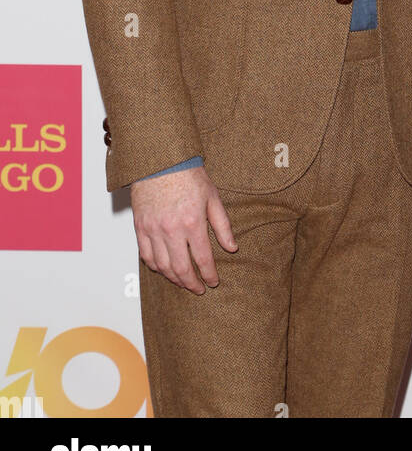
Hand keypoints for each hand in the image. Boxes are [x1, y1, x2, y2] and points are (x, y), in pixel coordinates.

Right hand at [131, 166, 236, 293]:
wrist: (161, 161)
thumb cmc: (188, 175)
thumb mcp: (213, 197)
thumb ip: (222, 225)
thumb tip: (232, 247)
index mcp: (192, 222)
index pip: (203, 258)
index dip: (209, 274)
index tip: (213, 282)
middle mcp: (171, 229)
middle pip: (181, 268)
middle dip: (191, 283)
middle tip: (199, 289)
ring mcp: (153, 230)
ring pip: (162, 266)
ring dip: (174, 279)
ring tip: (183, 282)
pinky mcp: (140, 227)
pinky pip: (146, 255)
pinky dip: (155, 267)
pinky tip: (164, 269)